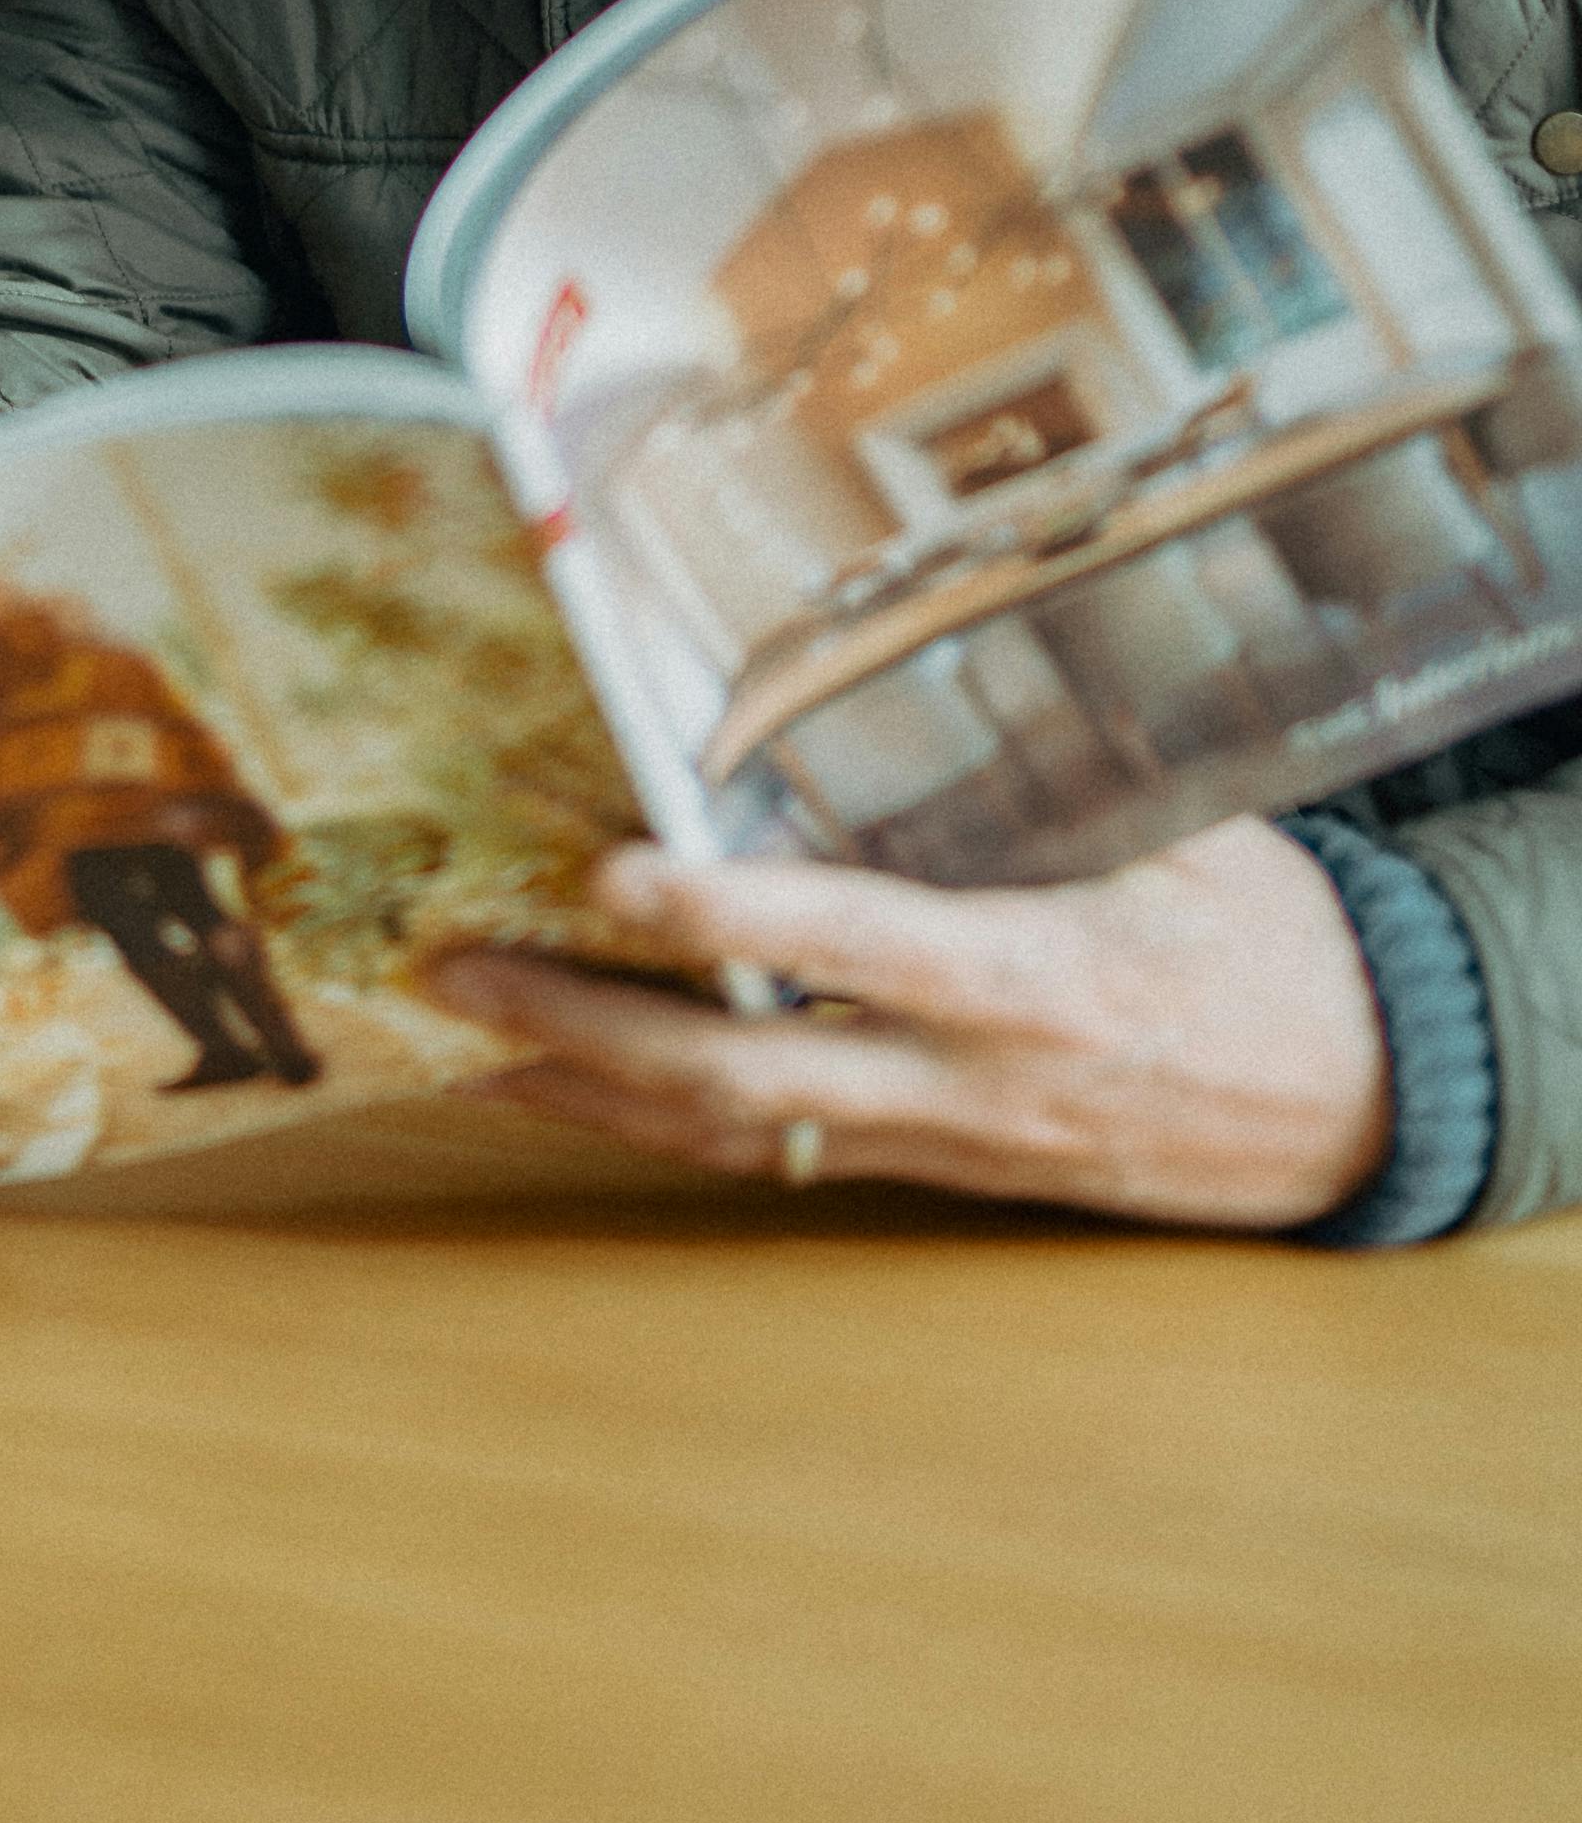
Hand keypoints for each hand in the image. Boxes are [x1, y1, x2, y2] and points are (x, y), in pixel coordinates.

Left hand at [422, 818, 1393, 1228]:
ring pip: (738, 1135)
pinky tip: (562, 1089)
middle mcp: (975, 1075)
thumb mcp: (1181, 828)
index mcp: (1041, 972)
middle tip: (457, 966)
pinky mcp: (935, 1172)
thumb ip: (1044, 765)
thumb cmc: (1267, 938)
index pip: (864, 945)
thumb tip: (913, 650)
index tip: (620, 875)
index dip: (738, 921)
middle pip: (753, 1075)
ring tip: (457, 1032)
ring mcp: (947, 1139)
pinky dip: (655, 1125)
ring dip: (589, 1089)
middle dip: (589, 1027)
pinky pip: (774, 1157)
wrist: (1364, 1097)